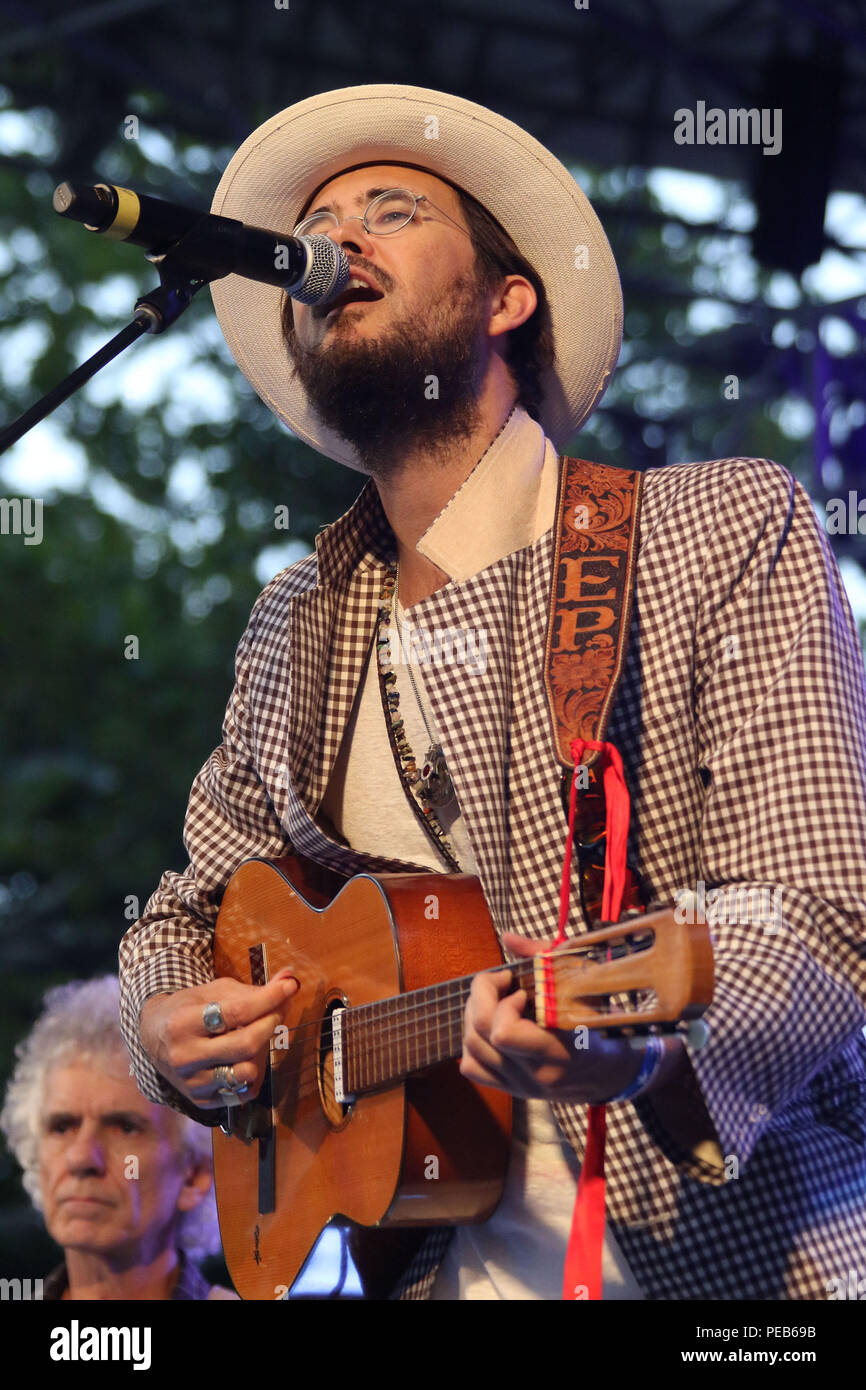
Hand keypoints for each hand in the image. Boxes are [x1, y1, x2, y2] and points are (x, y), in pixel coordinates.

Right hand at [139, 969, 297, 1109]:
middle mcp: (184, 1056)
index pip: (236, 1012)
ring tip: (257, 1036)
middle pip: (245, 1044)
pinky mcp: (201, 1101)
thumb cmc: (188, 1009)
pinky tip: (246, 1057)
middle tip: (278, 1009)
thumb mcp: (212, 991)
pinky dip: (253, 1074)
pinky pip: (242, 1093)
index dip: (269, 999)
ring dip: (263, 1051)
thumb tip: (290, 980)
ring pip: (247, 1071)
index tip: (289, 987)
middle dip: (271, 1022)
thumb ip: (251, 990)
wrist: (152, 1037)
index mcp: (182, 1023)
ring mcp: (191, 1082)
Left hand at [459, 933, 643, 1102]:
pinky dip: (473, 1043)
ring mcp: (520, 1086)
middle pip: (480, 1036)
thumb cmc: (599, 1023)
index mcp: (557, 1052)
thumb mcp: (583, 985)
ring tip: (496, 1002)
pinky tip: (492, 1027)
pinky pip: (471, 1068)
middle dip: (481, 998)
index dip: (503, 1005)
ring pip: (470, 1049)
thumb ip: (544, 957)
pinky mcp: (511, 1090)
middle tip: (501, 984)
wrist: (610, 1072)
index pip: (504, 1034)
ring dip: (475, 1016)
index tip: (520, 990)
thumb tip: (507, 937)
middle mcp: (534, 1075)